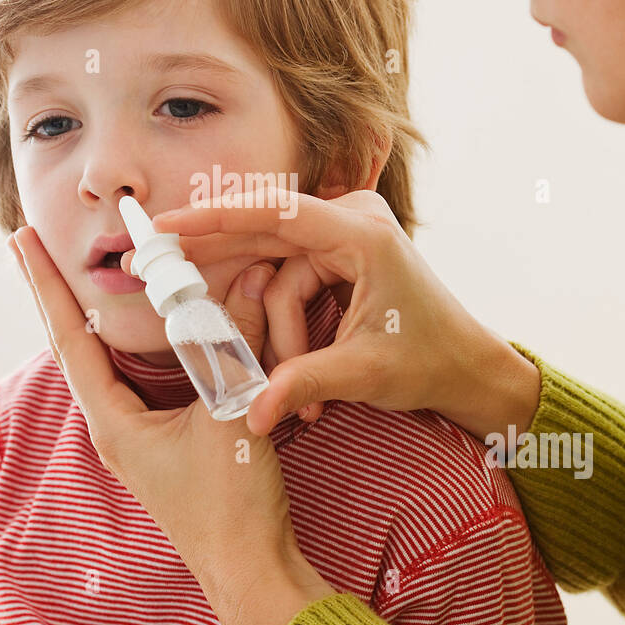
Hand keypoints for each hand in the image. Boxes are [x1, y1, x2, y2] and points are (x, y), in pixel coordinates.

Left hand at [7, 228, 336, 624]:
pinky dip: (119, 345)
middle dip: (52, 294)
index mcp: (113, 421)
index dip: (48, 284)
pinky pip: (128, 381)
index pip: (70, 336)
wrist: (251, 572)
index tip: (23, 240)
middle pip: (71, 346)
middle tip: (29, 245)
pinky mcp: (158, 447)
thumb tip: (240, 280)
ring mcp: (133, 440)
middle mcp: (112, 429)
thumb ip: (229, 344)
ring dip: (82, 318)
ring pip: (99, 364)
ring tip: (64, 278)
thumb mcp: (230, 411)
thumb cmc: (234, 503)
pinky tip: (124, 334)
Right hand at [132, 185, 540, 443]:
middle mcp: (353, 221)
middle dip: (215, 258)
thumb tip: (250, 414)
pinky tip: (276, 359)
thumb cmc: (429, 362)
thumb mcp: (364, 374)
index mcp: (363, 235)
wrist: (467, 367)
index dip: (217, 216)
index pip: (276, 210)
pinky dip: (279, 319)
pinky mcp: (340, 254)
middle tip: (156, 266)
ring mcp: (346, 234)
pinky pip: (289, 275)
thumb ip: (303, 384)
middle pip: (265, 230)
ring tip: (266, 373)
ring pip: (274, 267)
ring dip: (268, 325)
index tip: (170, 223)